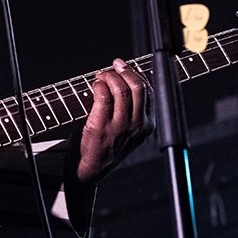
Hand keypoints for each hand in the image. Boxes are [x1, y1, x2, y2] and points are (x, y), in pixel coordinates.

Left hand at [76, 59, 152, 183]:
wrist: (88, 171)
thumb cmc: (105, 147)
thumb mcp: (127, 130)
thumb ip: (130, 109)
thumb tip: (123, 78)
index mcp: (147, 125)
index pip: (149, 91)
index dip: (136, 74)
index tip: (123, 67)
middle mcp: (137, 126)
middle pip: (138, 87)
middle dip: (124, 71)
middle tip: (112, 67)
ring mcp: (119, 127)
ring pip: (121, 90)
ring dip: (109, 77)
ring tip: (101, 77)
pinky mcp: (101, 127)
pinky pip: (103, 97)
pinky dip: (99, 86)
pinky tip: (95, 86)